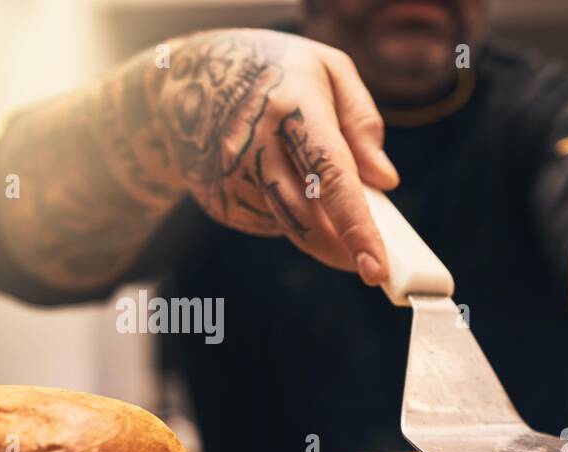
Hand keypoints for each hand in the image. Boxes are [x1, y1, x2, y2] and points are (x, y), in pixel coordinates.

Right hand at [152, 29, 398, 283]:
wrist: (182, 78)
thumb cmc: (272, 71)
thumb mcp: (328, 68)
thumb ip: (363, 123)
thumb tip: (385, 180)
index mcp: (290, 108)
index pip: (331, 179)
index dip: (357, 228)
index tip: (376, 268)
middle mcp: (254, 147)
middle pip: (307, 221)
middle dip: (344, 251)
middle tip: (375, 266)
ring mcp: (230, 179)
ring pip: (293, 228)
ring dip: (323, 230)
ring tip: (327, 194)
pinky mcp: (221, 202)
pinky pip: (273, 222)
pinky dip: (293, 214)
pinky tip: (284, 178)